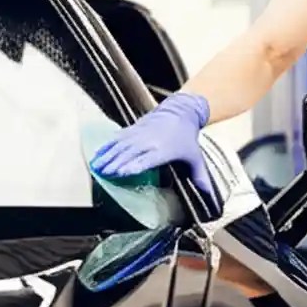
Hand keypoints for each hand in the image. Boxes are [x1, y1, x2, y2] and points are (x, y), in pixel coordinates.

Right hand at [89, 92, 212, 191]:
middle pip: (130, 153)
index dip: (133, 165)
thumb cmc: (187, 138)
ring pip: (121, 145)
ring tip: (97, 166)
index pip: (146, 159)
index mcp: (164, 150)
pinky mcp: (133, 129)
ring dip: (108, 155)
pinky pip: (117, 138)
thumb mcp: (195, 158)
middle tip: (104, 173)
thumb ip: (201, 178)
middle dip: (116, 162)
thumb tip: (209, 195)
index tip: (121, 172)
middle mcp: (150, 141)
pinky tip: (98, 154)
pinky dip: (107, 146)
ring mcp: (140, 134)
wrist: (181, 111)